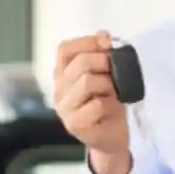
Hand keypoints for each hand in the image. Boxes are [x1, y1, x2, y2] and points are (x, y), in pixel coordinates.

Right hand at [52, 30, 131, 173]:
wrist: (113, 137)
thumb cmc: (110, 104)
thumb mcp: (107, 74)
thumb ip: (103, 54)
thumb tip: (104, 36)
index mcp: (62, 74)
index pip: (65, 49)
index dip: (87, 42)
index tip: (107, 44)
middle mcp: (58, 90)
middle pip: (80, 63)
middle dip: (104, 63)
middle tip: (116, 73)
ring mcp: (64, 108)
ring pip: (87, 82)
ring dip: (108, 84)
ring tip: (114, 93)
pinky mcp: (73, 125)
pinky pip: (95, 105)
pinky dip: (108, 104)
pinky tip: (109, 109)